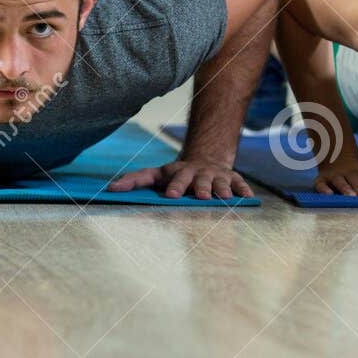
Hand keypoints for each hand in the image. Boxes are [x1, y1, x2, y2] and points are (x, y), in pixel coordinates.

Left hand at [107, 159, 251, 199]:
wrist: (207, 159)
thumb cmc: (177, 174)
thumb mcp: (156, 174)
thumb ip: (135, 180)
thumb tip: (109, 189)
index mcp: (178, 172)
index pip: (174, 178)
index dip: (174, 186)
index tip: (171, 196)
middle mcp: (197, 173)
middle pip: (198, 179)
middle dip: (199, 187)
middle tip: (201, 196)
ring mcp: (215, 175)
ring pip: (220, 181)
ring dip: (222, 189)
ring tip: (225, 198)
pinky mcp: (231, 178)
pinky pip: (239, 183)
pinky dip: (242, 190)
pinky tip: (247, 197)